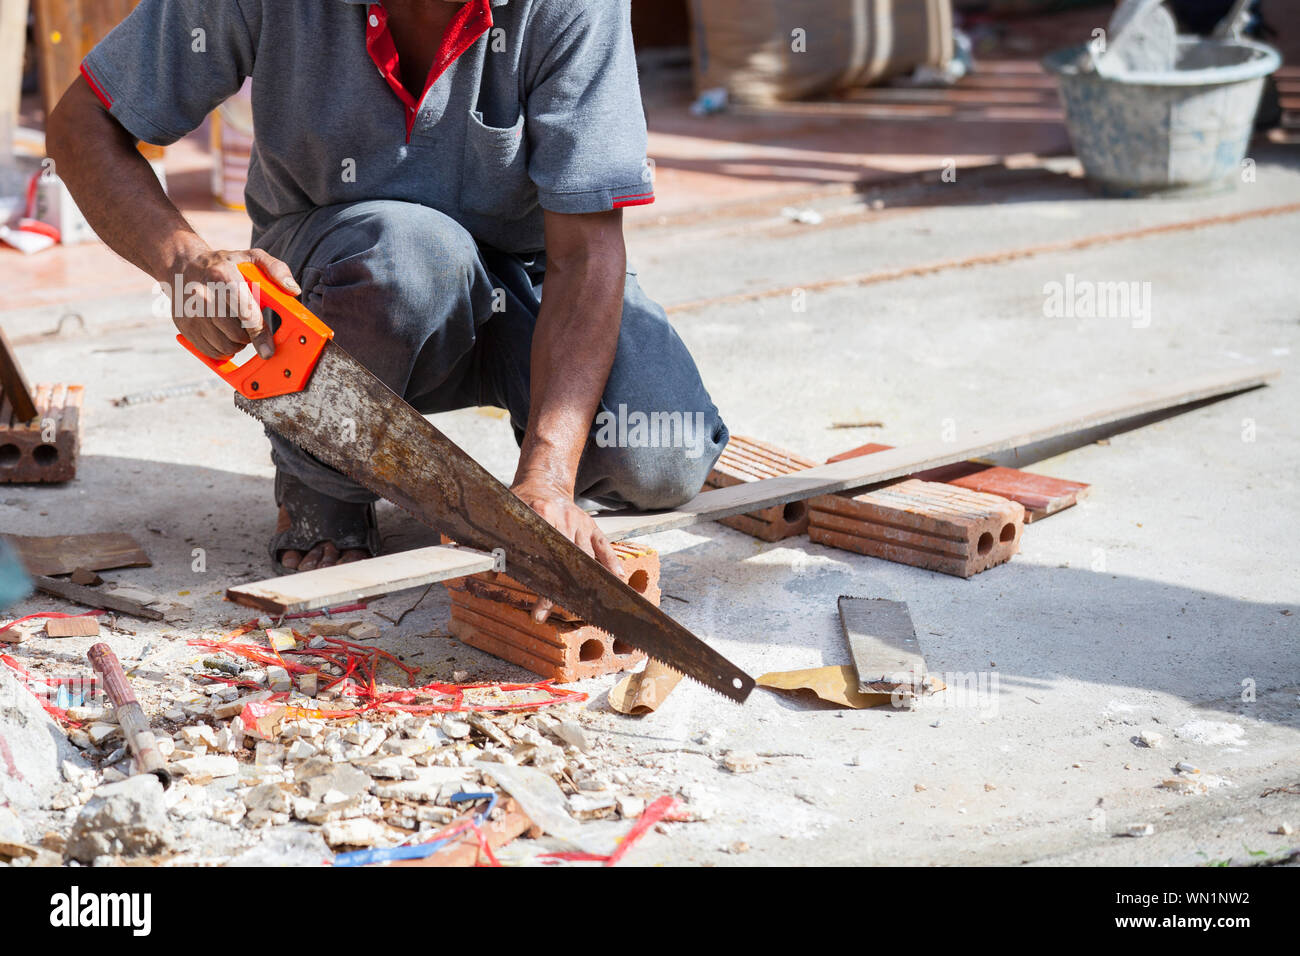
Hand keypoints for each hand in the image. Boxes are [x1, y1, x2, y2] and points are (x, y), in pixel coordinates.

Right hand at [163, 246, 299, 359]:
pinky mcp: (184, 327)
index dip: (259, 334)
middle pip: (236, 334)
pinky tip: (223, 332)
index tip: (268, 350)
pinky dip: (223, 349)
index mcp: (223, 275)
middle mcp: (204, 295)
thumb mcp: (252, 257)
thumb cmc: (225, 265)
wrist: (184, 267)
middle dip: (250, 336)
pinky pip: (211, 351)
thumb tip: (293, 290)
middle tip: (250, 324)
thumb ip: (277, 270)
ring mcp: (191, 312)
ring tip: (236, 325)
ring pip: (225, 346)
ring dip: (237, 343)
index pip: (245, 313)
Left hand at [511, 476, 622, 621]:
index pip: (543, 557)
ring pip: (586, 557)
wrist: (543, 482)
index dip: (542, 587)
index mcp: (541, 514)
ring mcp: (580, 522)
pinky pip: (604, 546)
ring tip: (585, 608)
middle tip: (552, 613)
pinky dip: (612, 563)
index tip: (539, 611)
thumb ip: (500, 540)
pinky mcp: (591, 524)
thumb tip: (492, 571)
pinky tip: (617, 581)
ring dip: (586, 584)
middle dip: (562, 591)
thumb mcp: (506, 516)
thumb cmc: (521, 503)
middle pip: (567, 561)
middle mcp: (564, 518)